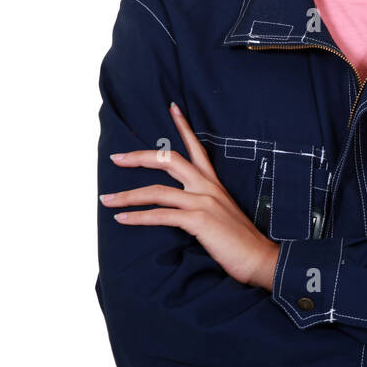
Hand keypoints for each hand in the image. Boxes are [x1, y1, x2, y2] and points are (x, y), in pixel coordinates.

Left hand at [100, 102, 280, 290]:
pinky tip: (122, 220)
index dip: (183, 126)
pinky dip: (137, 217)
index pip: (197, 148)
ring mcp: (204, 202)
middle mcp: (208, 187)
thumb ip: (203, 205)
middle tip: (116, 157)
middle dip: (139, 157)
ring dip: (127, 195)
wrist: (260, 258)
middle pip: (170, 160)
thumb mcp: (221, 215)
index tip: (172, 107)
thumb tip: (180, 209)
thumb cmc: (240, 241)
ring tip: (106, 199)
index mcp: (214, 184)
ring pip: (157, 190)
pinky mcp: (199, 220)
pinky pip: (160, 215)